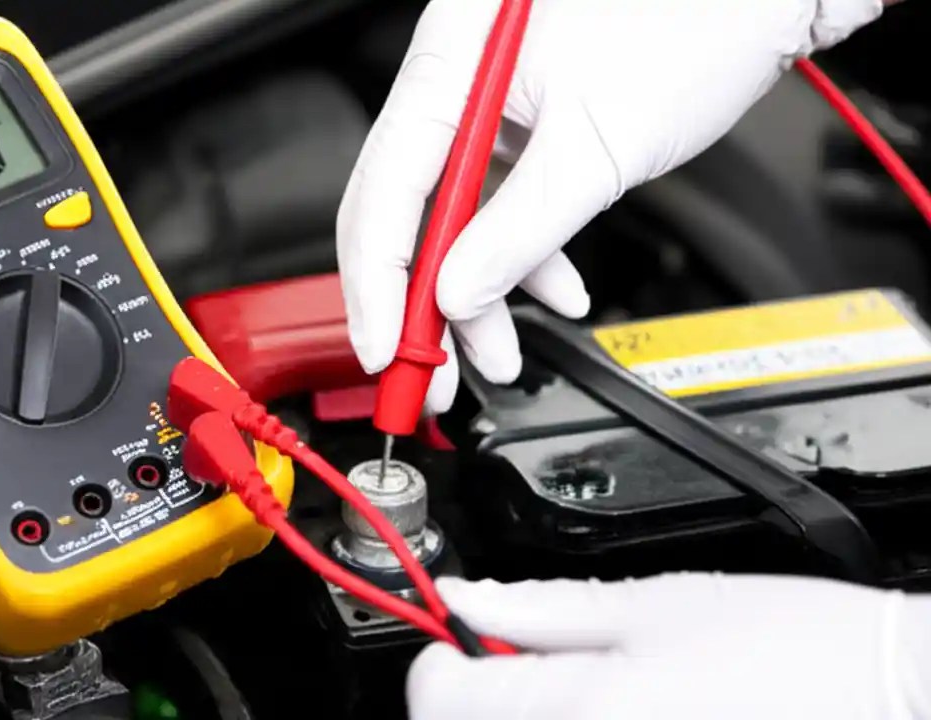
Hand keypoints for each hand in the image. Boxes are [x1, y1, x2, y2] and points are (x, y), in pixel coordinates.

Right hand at [336, 0, 883, 413]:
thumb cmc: (697, 23)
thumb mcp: (597, 148)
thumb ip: (520, 229)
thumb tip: (460, 295)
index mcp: (451, 62)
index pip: (386, 187)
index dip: (378, 280)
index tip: (385, 348)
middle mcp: (455, 78)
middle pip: (406, 208)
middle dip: (420, 301)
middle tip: (424, 372)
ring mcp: (487, 103)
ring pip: (454, 217)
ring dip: (475, 293)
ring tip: (494, 352)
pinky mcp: (523, 124)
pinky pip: (500, 203)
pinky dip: (521, 255)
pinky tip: (553, 291)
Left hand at [408, 574, 930, 718]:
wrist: (893, 695)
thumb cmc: (802, 653)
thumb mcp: (659, 602)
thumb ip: (545, 607)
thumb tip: (465, 597)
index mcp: (581, 710)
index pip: (437, 693)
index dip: (442, 653)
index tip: (464, 635)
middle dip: (478, 692)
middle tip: (521, 659)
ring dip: (518, 717)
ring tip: (580, 689)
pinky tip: (613, 714)